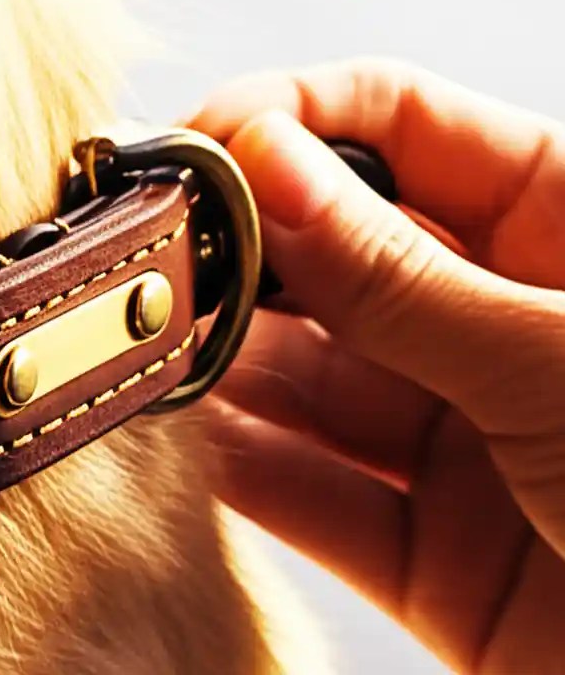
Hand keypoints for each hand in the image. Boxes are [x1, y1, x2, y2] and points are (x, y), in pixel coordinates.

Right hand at [186, 58, 564, 672]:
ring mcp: (462, 444)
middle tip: (155, 257)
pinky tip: (187, 442)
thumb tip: (269, 167)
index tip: (197, 146)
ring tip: (154, 352)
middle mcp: (503, 330)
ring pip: (310, 382)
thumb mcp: (556, 361)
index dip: (295, 121)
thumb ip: (397, 276)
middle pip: (338, 257)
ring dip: (227, 367)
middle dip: (241, 254)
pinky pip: (312, 498)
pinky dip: (243, 472)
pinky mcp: (430, 557)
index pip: (406, 127)